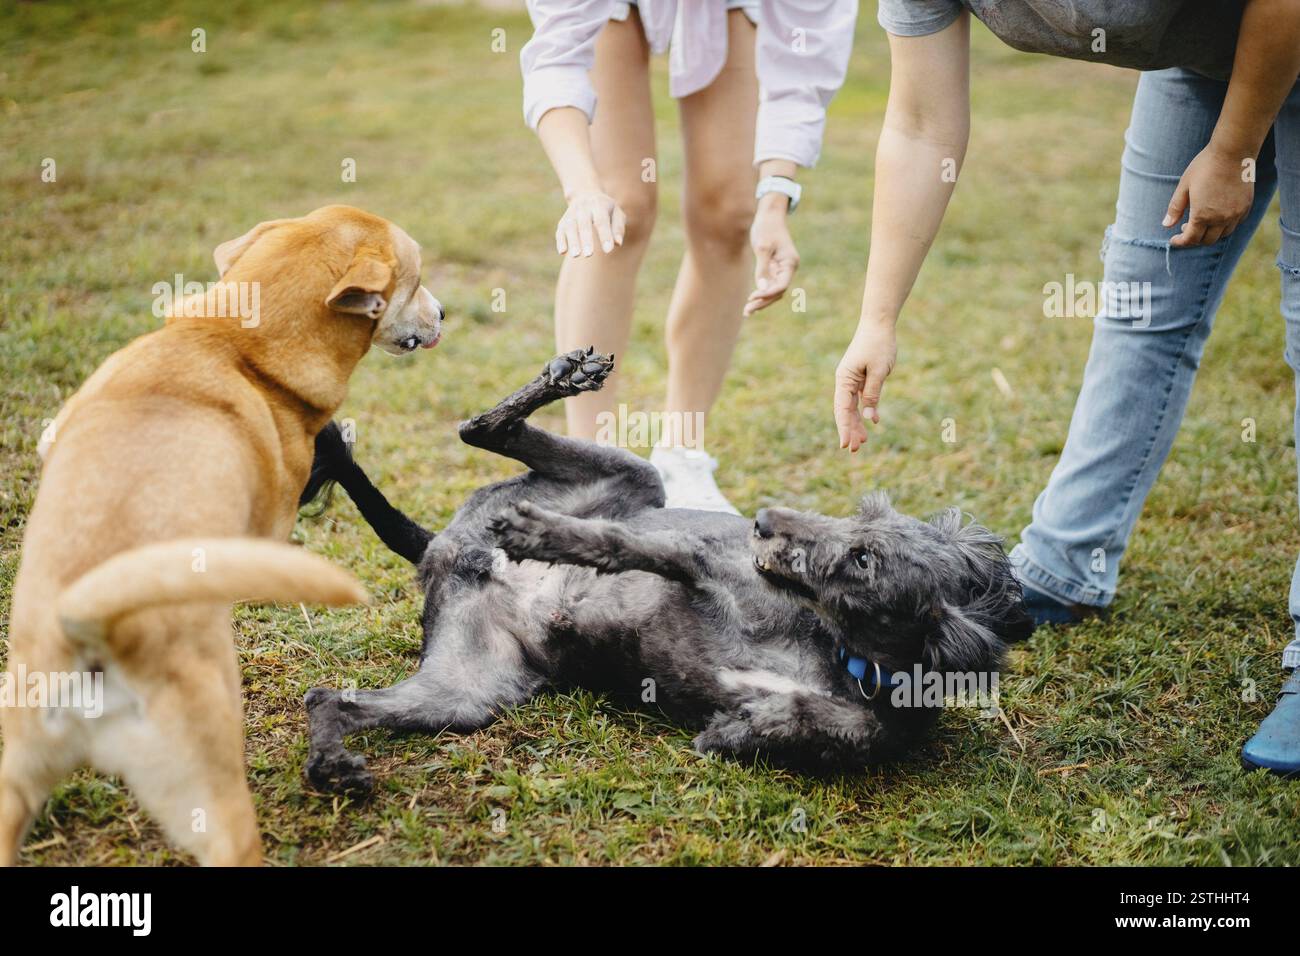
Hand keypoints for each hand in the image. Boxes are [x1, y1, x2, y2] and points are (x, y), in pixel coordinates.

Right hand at [556, 189, 626, 257]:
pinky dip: (560, 241)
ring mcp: (571, 213)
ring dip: (572, 241)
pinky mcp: (563, 221)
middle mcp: (583, 207)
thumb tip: (618, 243)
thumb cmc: (606, 210)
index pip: (602, 221)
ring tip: (576, 255)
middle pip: (584, 223)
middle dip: (586, 239)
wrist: (586, 194)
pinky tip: (562, 252)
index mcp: (599, 204)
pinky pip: (560, 230)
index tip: (608, 250)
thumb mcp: (617, 214)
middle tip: (589, 255)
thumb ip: (618, 228)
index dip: (605, 235)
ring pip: (570, 227)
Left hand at [745, 198, 799, 315]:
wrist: (769, 214)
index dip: (767, 294)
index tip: (752, 298)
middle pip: (778, 292)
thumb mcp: (762, 247)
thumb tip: (762, 288)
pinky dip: (761, 293)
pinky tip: (751, 302)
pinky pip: (770, 284)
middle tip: (747, 310)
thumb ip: (762, 269)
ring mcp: (782, 268)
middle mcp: (788, 268)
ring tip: (747, 311)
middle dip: (763, 302)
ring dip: (762, 301)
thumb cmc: (766, 228)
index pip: (781, 285)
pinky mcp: (775, 267)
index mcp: (790, 262)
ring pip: (774, 291)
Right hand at [834, 321, 896, 452]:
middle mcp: (845, 381)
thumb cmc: (878, 344)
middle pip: (845, 411)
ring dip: (857, 423)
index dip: (844, 428)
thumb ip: (873, 394)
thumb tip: (868, 417)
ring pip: (853, 407)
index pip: (842, 409)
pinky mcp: (862, 378)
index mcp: (844, 379)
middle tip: (854, 450)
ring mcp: (853, 380)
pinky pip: (862, 398)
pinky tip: (874, 421)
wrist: (879, 324)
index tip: (846, 445)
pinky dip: (867, 410)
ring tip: (863, 441)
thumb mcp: (879, 371)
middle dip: (849, 430)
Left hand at [1164, 143, 1254, 247]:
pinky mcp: (1246, 206)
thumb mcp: (1184, 186)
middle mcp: (1221, 218)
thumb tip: (1166, 225)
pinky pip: (1235, 224)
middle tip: (1186, 228)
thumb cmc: (1205, 166)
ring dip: (1210, 233)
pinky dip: (1224, 226)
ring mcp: (1235, 213)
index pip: (1190, 239)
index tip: (1174, 240)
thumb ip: (1175, 208)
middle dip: (1194, 239)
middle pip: (1207, 240)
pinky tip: (1217, 216)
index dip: (1180, 242)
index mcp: (1202, 215)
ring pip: (1222, 234)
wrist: (1233, 152)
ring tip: (1201, 222)